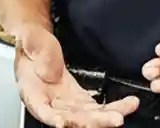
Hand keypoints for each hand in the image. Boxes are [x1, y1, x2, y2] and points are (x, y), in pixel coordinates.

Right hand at [15, 24, 138, 127]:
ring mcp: (68, 104)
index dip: (52, 118)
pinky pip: (98, 107)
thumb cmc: (32, 45)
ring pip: (89, 117)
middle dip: (94, 121)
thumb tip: (49, 71)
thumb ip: (39, 52)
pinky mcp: (81, 100)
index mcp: (33, 92)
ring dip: (107, 117)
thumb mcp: (30, 40)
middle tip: (114, 119)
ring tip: (126, 110)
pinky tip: (128, 104)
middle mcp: (52, 104)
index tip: (62, 122)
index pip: (42, 110)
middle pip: (73, 119)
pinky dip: (114, 107)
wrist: (40, 46)